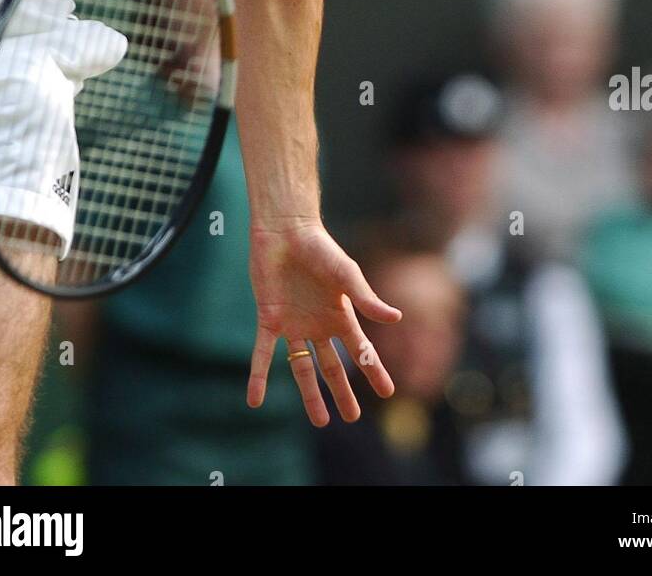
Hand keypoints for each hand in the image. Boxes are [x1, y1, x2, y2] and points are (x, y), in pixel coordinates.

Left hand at [247, 220, 401, 425]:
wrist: (285, 229)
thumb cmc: (320, 248)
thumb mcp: (347, 274)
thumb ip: (366, 299)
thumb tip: (397, 318)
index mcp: (340, 314)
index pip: (361, 350)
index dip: (375, 370)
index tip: (388, 392)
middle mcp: (318, 324)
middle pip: (332, 366)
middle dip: (342, 392)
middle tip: (351, 418)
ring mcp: (294, 324)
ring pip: (302, 368)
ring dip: (309, 394)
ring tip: (320, 421)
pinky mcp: (269, 319)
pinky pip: (262, 355)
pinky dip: (258, 377)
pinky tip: (254, 401)